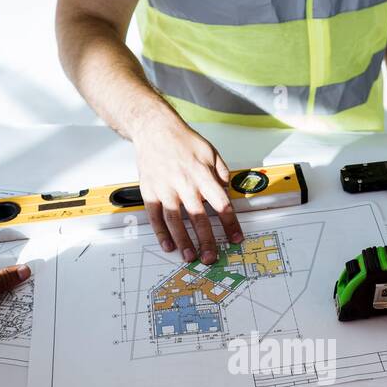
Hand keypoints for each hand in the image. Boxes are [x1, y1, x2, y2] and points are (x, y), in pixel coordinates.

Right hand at [133, 113, 243, 263]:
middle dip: (206, 240)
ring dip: (183, 241)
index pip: (220, 203)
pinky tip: (168, 245)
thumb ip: (222, 173)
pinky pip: (155, 216)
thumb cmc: (182, 140)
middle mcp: (183, 183)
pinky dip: (161, 233)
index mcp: (201, 174)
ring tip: (190, 256)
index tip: (236, 238)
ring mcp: (165, 189)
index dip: (229, 223)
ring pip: (175, 220)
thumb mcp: (210, 152)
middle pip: (198, 217)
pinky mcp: (150, 191)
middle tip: (212, 257)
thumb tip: (228, 193)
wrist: (154, 129)